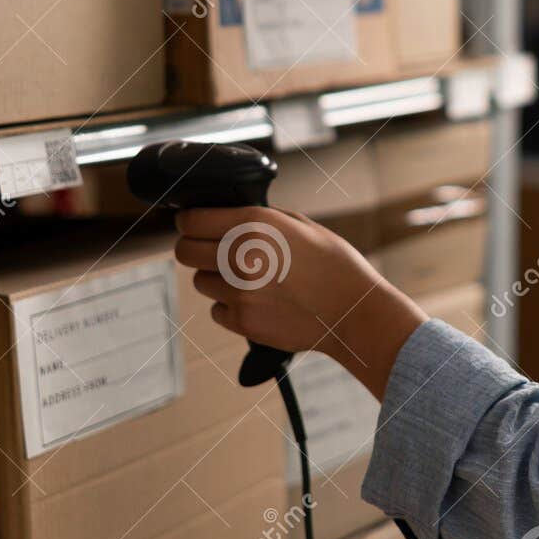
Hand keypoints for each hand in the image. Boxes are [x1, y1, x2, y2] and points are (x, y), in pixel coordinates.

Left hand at [173, 205, 427, 398]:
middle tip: (212, 253)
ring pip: (201, 282)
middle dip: (194, 250)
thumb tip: (221, 217)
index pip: (190, 221)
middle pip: (184, 252)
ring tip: (249, 280)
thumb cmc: (331, 263)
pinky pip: (217, 310)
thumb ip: (255, 218)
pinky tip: (259, 301)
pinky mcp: (243, 322)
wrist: (354, 310)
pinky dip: (231, 307)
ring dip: (216, 279)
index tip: (193, 226)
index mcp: (253, 224)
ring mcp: (240, 292)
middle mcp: (240, 256)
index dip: (188, 223)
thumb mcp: (297, 224)